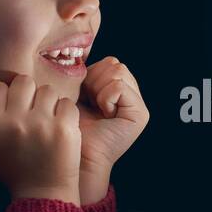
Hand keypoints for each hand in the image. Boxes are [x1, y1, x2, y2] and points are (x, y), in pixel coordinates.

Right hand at [0, 73, 81, 204]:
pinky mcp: (65, 128)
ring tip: (47, 119)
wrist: (42, 193)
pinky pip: (67, 103)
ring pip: (48, 90)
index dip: (6, 94)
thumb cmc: (12, 171)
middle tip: (32, 109)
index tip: (13, 107)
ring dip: (49, 102)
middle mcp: (16, 122)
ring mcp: (42, 124)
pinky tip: (60, 126)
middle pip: (24, 81)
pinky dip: (66, 112)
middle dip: (29, 92)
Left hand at [78, 57, 148, 196]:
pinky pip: (119, 87)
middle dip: (95, 81)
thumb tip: (79, 56)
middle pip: (115, 64)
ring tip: (97, 109)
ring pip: (117, 72)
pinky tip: (103, 114)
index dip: (91, 75)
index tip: (85, 98)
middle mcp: (132, 96)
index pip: (109, 62)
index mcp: (118, 90)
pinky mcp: (140, 114)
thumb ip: (86, 75)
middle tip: (91, 104)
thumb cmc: (71, 128)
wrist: (75, 156)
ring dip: (100, 89)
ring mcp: (139, 105)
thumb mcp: (77, 95)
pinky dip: (105, 98)